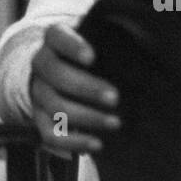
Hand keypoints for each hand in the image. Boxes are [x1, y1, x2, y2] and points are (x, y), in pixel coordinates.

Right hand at [28, 23, 119, 155]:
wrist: (60, 71)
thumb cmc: (88, 54)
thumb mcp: (95, 40)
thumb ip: (110, 42)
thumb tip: (141, 50)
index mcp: (54, 39)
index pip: (57, 36)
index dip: (72, 46)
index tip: (92, 57)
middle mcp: (41, 64)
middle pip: (56, 74)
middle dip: (86, 87)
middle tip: (115, 97)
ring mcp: (38, 92)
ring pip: (55, 106)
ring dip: (87, 116)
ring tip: (115, 123)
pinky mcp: (39, 117)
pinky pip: (50, 134)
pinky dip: (74, 141)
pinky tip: (97, 144)